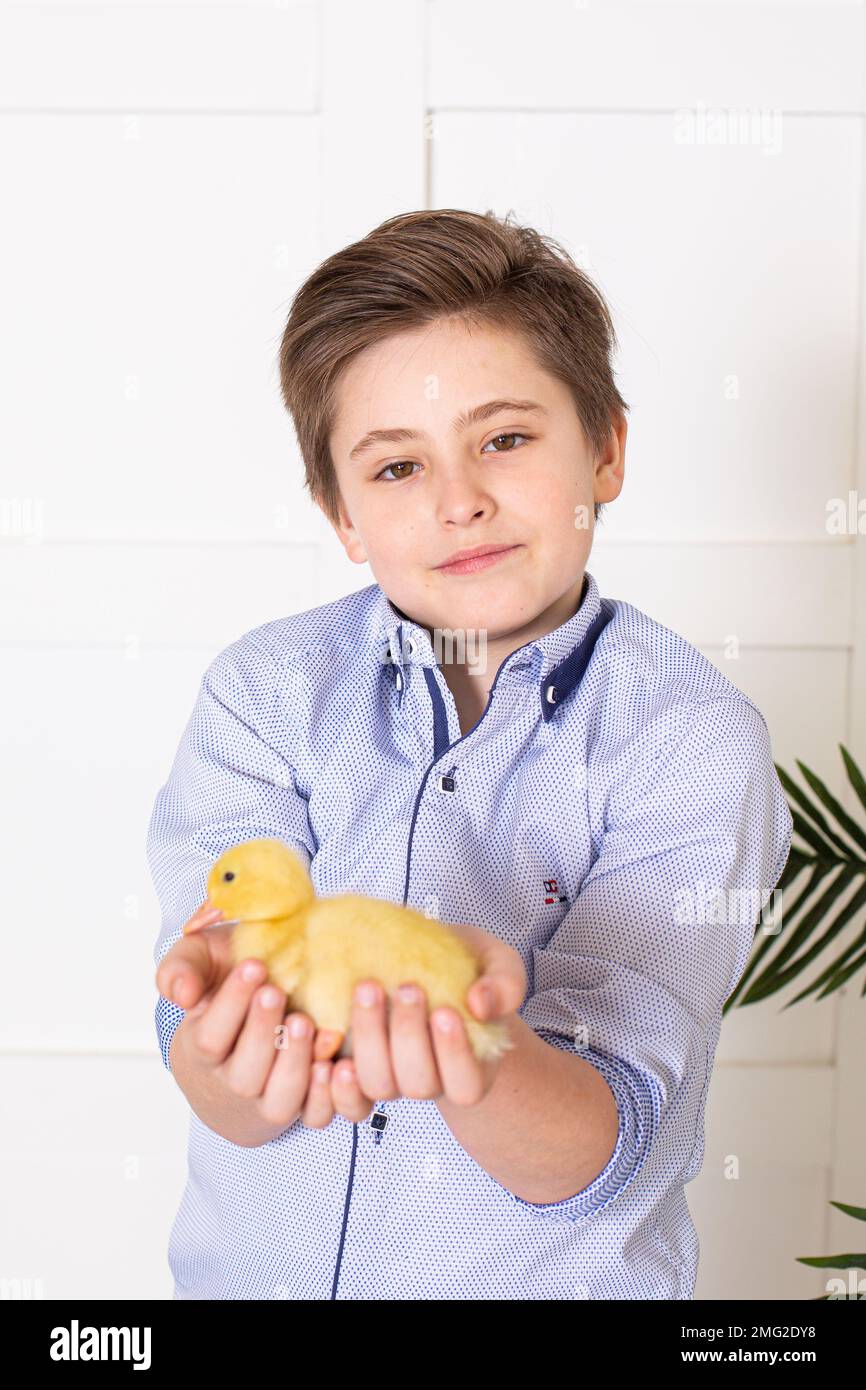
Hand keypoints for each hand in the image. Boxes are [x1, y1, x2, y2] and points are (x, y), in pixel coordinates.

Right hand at [157, 902, 348, 1139]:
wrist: (238, 1037)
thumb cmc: (221, 990)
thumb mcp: (197, 967)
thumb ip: (180, 970)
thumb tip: (183, 994)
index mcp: (201, 1052)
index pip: (210, 1038)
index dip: (231, 1003)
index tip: (254, 965)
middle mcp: (231, 1084)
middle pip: (243, 1073)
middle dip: (261, 1030)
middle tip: (276, 991)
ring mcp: (266, 1102)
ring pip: (279, 1098)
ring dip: (293, 1062)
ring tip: (303, 1022)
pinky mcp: (299, 1110)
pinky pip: (312, 1116)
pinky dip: (324, 1095)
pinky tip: (331, 1064)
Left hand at [313, 920, 527, 1121]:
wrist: (429, 964)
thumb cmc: (467, 969)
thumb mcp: (498, 964)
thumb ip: (505, 984)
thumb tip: (482, 1005)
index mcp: (472, 1066)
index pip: (467, 1085)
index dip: (454, 1055)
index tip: (445, 1010)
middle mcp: (431, 1080)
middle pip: (418, 1084)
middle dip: (408, 1036)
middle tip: (407, 988)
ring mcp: (391, 1077)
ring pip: (378, 1084)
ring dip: (370, 1038)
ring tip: (367, 989)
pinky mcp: (357, 1068)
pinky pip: (345, 1096)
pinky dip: (335, 1078)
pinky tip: (331, 1036)